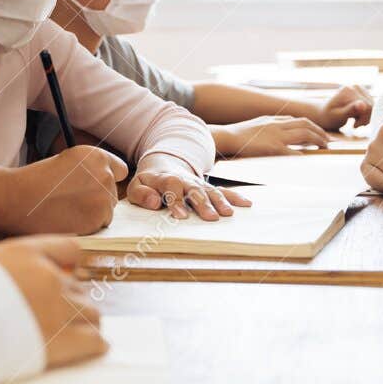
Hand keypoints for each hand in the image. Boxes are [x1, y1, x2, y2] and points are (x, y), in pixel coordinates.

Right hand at [0, 236, 106, 368]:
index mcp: (27, 253)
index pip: (69, 247)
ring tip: (78, 331)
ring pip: (91, 313)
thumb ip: (7, 268)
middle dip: (73, 300)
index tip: (79, 271)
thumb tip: (18, 279)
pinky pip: (94, 341)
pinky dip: (95, 343)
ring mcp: (57, 310)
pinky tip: (94, 345)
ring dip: (85, 321)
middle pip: (79, 287)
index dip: (77, 261)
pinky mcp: (61, 342)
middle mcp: (48, 277)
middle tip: (62, 313)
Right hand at [5, 145, 127, 234]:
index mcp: (97, 155)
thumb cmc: (35, 181)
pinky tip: (67, 220)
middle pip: (113, 193)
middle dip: (98, 200)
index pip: (120, 170)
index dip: (106, 180)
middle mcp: (105, 173)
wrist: (16, 198)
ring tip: (66, 211)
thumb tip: (108, 182)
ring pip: (108, 212)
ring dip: (93, 215)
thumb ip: (90, 170)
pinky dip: (87, 227)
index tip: (93, 188)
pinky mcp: (99, 217)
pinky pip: (101, 226)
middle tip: (70, 203)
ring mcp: (104, 196)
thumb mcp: (67, 162)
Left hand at [128, 153, 251, 218]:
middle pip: (195, 190)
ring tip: (228, 214)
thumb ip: (141, 194)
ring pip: (211, 191)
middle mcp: (185, 180)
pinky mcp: (208, 188)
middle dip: (203, 204)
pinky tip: (246, 204)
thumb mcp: (136, 185)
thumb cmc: (149, 183)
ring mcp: (198, 184)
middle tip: (211, 218)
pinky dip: (235, 197)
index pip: (171, 187)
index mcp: (165, 179)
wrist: (163, 165)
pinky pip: (223, 191)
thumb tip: (155, 202)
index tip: (180, 216)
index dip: (176, 200)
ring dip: (220, 202)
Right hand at [216, 116, 330, 157]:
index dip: (313, 127)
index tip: (321, 134)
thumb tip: (287, 125)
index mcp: (274, 120)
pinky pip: (292, 151)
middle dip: (320, 132)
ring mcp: (276, 136)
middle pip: (306, 125)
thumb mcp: (259, 122)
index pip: (300, 120)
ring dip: (317, 140)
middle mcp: (278, 125)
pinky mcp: (272, 147)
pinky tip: (308, 159)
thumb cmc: (240, 132)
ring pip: (304, 134)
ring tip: (324, 148)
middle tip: (328, 142)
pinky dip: (302, 154)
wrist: (227, 136)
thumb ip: (274, 123)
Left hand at [317, 85, 372, 131]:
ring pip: (373, 106)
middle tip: (354, 125)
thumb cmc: (329, 118)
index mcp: (349, 90)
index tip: (354, 126)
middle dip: (365, 118)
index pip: (367, 106)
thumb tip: (362, 104)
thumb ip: (350, 110)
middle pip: (371, 105)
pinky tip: (356, 118)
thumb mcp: (338, 117)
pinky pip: (371, 105)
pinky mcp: (363, 93)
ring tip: (355, 122)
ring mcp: (360, 88)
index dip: (364, 119)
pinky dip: (366, 114)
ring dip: (365, 117)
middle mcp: (355, 86)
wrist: (323, 114)